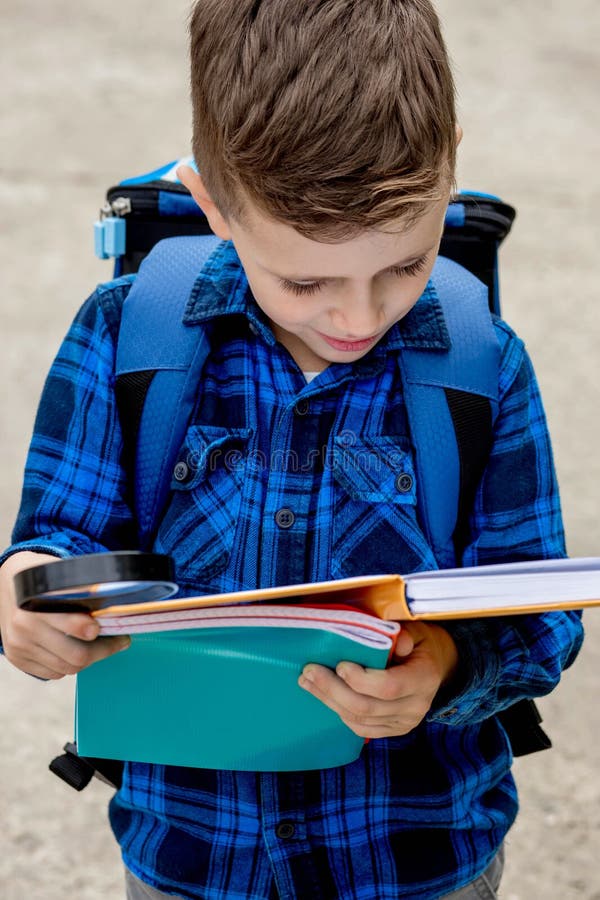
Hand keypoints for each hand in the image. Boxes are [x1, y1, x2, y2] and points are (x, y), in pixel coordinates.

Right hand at [0, 551, 130, 679]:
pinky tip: (75, 651)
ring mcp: (19, 646)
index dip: (100, 633)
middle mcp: (25, 628)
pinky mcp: (17, 658)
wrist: (5, 583)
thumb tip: (113, 601)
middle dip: (103, 651)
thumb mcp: (59, 574)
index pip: (76, 628)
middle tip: (119, 642)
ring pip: (66, 668)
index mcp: (37, 604)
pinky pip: (52, 673)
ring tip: (99, 646)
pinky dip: (67, 665)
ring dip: (87, 660)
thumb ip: (81, 589)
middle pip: (76, 656)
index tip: (118, 630)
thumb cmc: (40, 578)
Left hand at [298, 620, 458, 738]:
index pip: (389, 686)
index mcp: (424, 679)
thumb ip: (405, 634)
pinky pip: (361, 728)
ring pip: (359, 720)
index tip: (339, 664)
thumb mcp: (418, 631)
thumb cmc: (421, 644)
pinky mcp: (392, 731)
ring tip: (307, 682)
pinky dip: (339, 712)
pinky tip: (324, 696)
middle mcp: (415, 706)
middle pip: (367, 706)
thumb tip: (395, 640)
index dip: (360, 679)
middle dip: (332, 690)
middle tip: (308, 672)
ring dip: (329, 701)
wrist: (438, 669)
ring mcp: (404, 723)